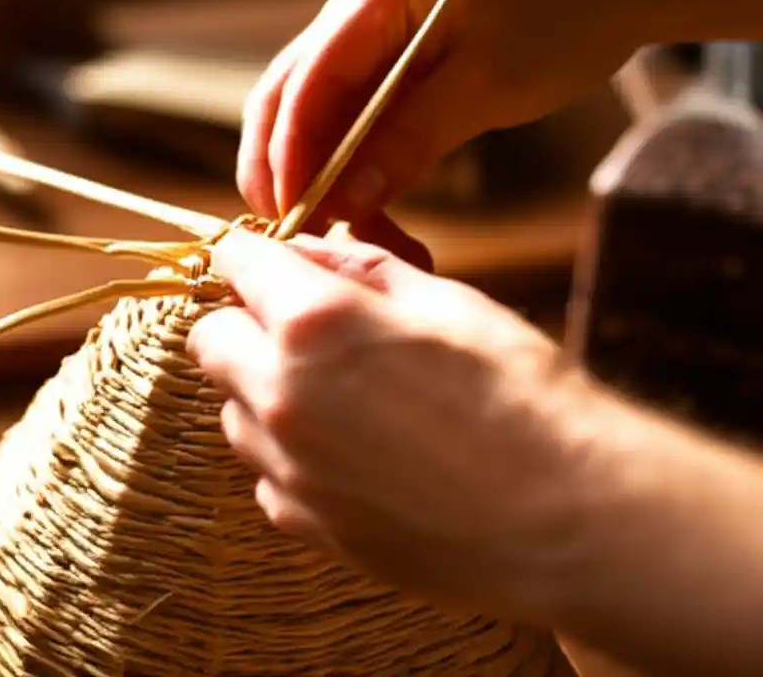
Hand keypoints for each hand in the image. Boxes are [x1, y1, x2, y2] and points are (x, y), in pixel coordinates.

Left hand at [187, 228, 597, 619]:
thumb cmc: (523, 399)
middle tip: (304, 329)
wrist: (565, 520)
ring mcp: (286, 466)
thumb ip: (364, 271)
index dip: (251, 255)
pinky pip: (267, 473)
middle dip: (244, 324)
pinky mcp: (302, 521)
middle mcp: (280, 394)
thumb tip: (311, 253)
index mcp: (314, 324)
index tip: (267, 262)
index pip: (235, 263)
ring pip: (234, 411)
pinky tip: (358, 455)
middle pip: (210, 341)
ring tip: (343, 398)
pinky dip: (292, 455)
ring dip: (265, 392)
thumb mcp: (449, 302)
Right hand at [239, 0, 641, 226]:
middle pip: (286, 98)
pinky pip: (353, 120)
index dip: (288, 156)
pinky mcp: (393, 63)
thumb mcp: (487, 83)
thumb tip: (344, 201)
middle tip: (295, 236)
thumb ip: (409, 140)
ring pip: (314, 116)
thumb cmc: (562, 11)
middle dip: (281, 169)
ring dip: (318, 176)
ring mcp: (371, 36)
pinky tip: (369, 207)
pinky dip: (353, 166)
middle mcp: (357, 12)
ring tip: (340, 233)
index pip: (303, 84)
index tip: (293, 218)